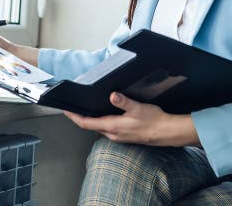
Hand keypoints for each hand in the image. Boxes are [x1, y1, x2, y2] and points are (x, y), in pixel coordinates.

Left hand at [63, 92, 199, 147]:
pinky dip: (99, 122)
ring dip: (89, 120)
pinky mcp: (124, 135)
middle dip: (79, 118)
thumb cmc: (154, 121)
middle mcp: (113, 134)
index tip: (65, 111)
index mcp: (113, 126)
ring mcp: (118, 136)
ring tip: (83, 111)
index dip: (74, 117)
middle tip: (70, 109)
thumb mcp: (138, 108)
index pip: (86, 123)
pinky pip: (106, 129)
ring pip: (98, 128)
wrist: (166, 132)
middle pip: (90, 126)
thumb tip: (113, 95)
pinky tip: (102, 116)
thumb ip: (124, 102)